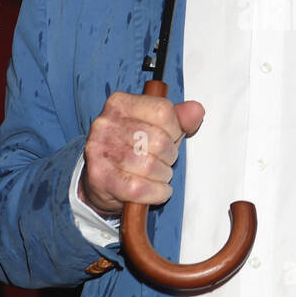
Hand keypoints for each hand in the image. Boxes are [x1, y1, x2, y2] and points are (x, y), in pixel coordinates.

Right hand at [78, 91, 204, 216]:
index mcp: (120, 104)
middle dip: (169, 156)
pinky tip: (155, 190)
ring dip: (162, 176)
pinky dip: (155, 193)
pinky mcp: (99, 177)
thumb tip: (196, 111)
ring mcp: (99, 150)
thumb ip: (178, 119)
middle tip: (163, 161)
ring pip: (150, 166)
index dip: (175, 130)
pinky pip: (139, 188)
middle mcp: (106, 123)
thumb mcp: (156, 129)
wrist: (100, 182)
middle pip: (159, 141)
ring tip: (157, 176)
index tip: (170, 139)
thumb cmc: (131, 151)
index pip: (163, 111)